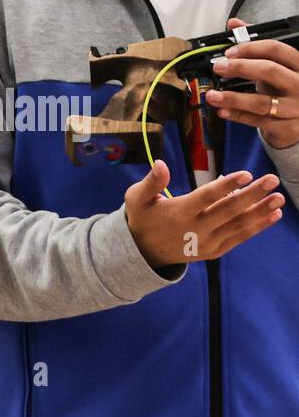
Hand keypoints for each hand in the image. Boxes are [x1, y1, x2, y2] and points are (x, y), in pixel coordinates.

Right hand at [124, 159, 283, 270]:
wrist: (145, 253)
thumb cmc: (143, 218)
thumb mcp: (137, 198)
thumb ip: (151, 181)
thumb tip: (161, 163)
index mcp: (179, 213)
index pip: (207, 197)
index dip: (227, 186)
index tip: (246, 174)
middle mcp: (196, 229)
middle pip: (229, 210)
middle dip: (253, 194)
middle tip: (272, 179)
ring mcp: (208, 242)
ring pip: (238, 225)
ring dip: (261, 211)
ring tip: (279, 198)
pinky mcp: (215, 251)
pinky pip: (239, 238)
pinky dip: (257, 227)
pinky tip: (272, 215)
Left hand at [203, 16, 298, 150]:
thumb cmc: (284, 87)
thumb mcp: (276, 64)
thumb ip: (256, 44)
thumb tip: (234, 23)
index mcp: (298, 65)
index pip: (277, 49)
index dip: (250, 48)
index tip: (229, 52)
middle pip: (269, 71)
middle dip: (240, 68)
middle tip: (218, 67)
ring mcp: (296, 108)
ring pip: (262, 101)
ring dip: (233, 98)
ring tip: (212, 95)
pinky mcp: (289, 127)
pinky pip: (259, 122)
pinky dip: (238, 116)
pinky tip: (223, 111)